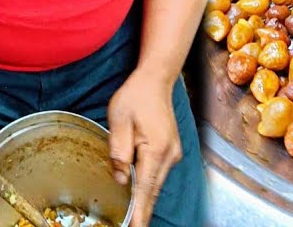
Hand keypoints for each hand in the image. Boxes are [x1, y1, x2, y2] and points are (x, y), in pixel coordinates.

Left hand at [108, 72, 182, 226]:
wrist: (156, 81)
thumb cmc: (136, 97)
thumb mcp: (119, 122)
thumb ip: (119, 152)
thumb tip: (121, 179)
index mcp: (156, 148)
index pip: (146, 187)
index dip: (140, 211)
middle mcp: (169, 154)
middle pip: (153, 189)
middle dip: (142, 211)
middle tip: (132, 226)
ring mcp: (173, 153)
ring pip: (156, 183)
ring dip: (144, 199)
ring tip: (133, 217)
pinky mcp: (171, 151)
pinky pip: (157, 174)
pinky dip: (148, 186)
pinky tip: (139, 195)